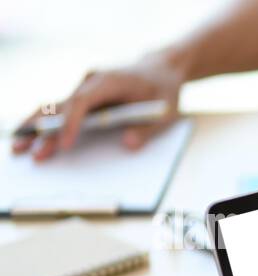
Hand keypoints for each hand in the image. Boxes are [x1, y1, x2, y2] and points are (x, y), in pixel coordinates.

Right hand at [12, 52, 183, 161]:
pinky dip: (47, 125)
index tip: (65, 144)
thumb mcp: (167, 111)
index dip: (72, 123)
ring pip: (56, 108)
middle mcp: (91, 81)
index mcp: (110, 80)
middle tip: (26, 150)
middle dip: (44, 130)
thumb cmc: (164, 89)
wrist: (161, 68)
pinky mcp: (85, 97)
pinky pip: (62, 111)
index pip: (83, 102)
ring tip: (18, 147)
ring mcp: (85, 88)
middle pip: (62, 106)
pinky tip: (31, 138)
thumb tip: (128, 144)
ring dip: (38, 127)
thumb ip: (148, 129)